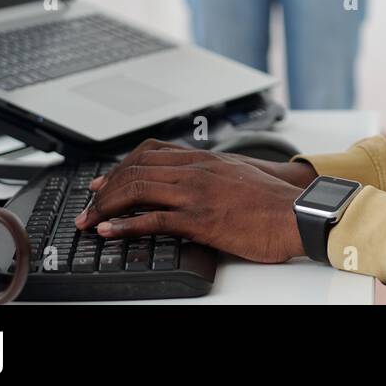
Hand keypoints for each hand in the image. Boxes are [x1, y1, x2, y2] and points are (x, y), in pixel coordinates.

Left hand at [76, 139, 307, 262]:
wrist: (298, 214)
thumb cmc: (273, 201)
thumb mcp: (239, 176)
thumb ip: (212, 175)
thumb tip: (191, 184)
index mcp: (205, 159)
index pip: (150, 153)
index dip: (121, 167)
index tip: (103, 183)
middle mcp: (197, 170)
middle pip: (138, 170)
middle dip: (106, 190)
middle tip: (88, 206)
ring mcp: (197, 193)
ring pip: (139, 190)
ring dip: (106, 206)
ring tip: (89, 221)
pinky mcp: (201, 219)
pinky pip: (154, 220)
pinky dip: (126, 225)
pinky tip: (110, 231)